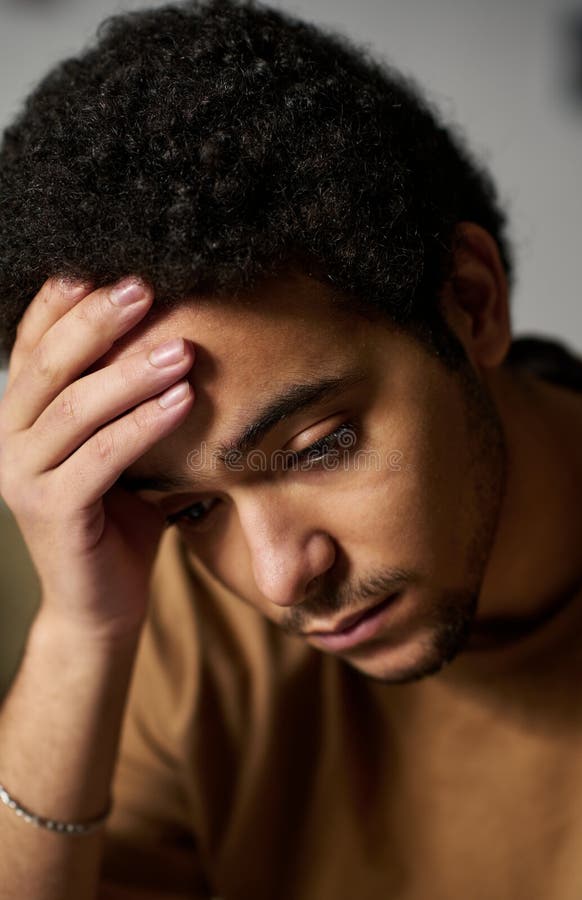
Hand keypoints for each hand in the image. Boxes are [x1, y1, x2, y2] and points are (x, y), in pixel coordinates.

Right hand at [0, 277, 194, 639]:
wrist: (104, 602)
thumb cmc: (122, 516)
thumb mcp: (124, 447)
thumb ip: (132, 398)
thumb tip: (185, 330)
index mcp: (24, 415)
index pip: (35, 342)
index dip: (68, 302)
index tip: (115, 265)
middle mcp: (10, 439)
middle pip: (49, 364)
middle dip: (98, 321)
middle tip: (147, 287)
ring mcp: (23, 477)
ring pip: (75, 408)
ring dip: (131, 372)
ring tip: (182, 348)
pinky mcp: (52, 512)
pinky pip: (101, 456)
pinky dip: (143, 425)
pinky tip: (183, 400)